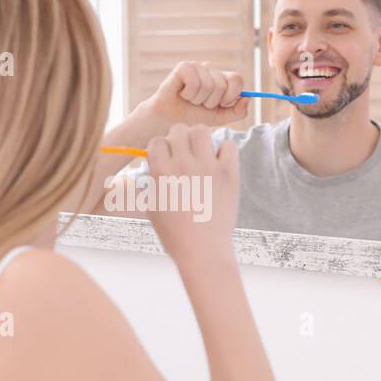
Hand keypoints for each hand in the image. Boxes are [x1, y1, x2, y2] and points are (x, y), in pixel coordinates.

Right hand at [138, 61, 249, 129]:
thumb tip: (247, 98)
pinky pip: (194, 81)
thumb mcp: (220, 118)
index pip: (237, 80)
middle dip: (211, 102)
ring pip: (208, 85)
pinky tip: (182, 94)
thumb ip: (238, 111)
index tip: (218, 105)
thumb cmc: (193, 117)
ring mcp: (197, 67)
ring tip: (190, 100)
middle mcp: (210, 70)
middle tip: (199, 104)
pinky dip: (189, 93)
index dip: (230, 96)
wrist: (170, 122)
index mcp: (222, 79)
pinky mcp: (183, 67)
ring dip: (198, 99)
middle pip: (222, 85)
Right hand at [144, 124, 239, 265]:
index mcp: (161, 172)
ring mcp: (208, 167)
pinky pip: (228, 145)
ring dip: (200, 139)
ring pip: (202, 131)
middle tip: (184, 155)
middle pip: (179, 130)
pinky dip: (224, 150)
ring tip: (201, 154)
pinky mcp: (229, 173)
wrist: (203, 251)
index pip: (157, 141)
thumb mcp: (152, 208)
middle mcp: (183, 164)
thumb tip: (153, 168)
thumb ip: (151, 184)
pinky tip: (219, 163)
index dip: (160, 149)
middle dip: (178, 139)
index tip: (166, 159)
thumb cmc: (175, 234)